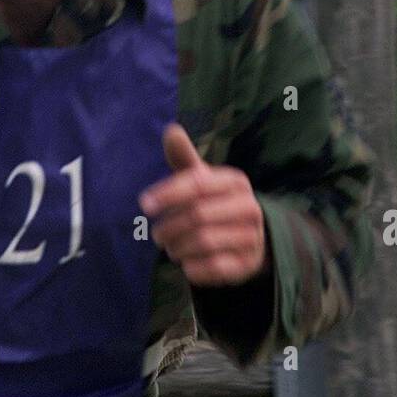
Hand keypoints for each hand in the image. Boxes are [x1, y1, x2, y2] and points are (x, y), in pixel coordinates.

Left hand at [139, 123, 266, 286]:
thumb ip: (184, 157)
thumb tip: (171, 129)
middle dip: (170, 226)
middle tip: (156, 235)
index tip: (144, 204)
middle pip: (198, 215)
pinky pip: (214, 268)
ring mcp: (252, 236)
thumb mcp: (202, 179)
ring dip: (178, 248)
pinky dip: (193, 267)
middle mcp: (249, 206)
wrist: (251, 237)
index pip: (197, 184)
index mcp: (234, 181)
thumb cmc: (215, 202)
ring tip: (170, 247)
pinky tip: (186, 263)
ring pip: (204, 242)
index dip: (168, 193)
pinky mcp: (249, 263)